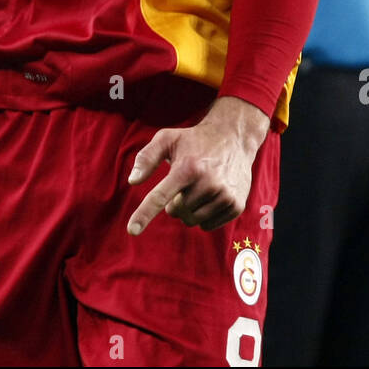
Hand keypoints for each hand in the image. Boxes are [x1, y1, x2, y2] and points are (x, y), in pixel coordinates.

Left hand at [126, 96, 268, 234]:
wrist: (234, 137)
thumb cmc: (195, 140)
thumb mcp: (167, 139)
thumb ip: (146, 158)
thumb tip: (132, 181)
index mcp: (188, 168)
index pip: (160, 196)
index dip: (144, 214)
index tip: (132, 230)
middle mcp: (208, 183)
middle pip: (176, 212)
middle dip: (174, 202)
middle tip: (184, 183)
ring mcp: (224, 196)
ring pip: (192, 221)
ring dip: (189, 209)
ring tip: (198, 187)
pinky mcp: (236, 205)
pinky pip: (208, 226)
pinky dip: (204, 216)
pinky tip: (211, 195)